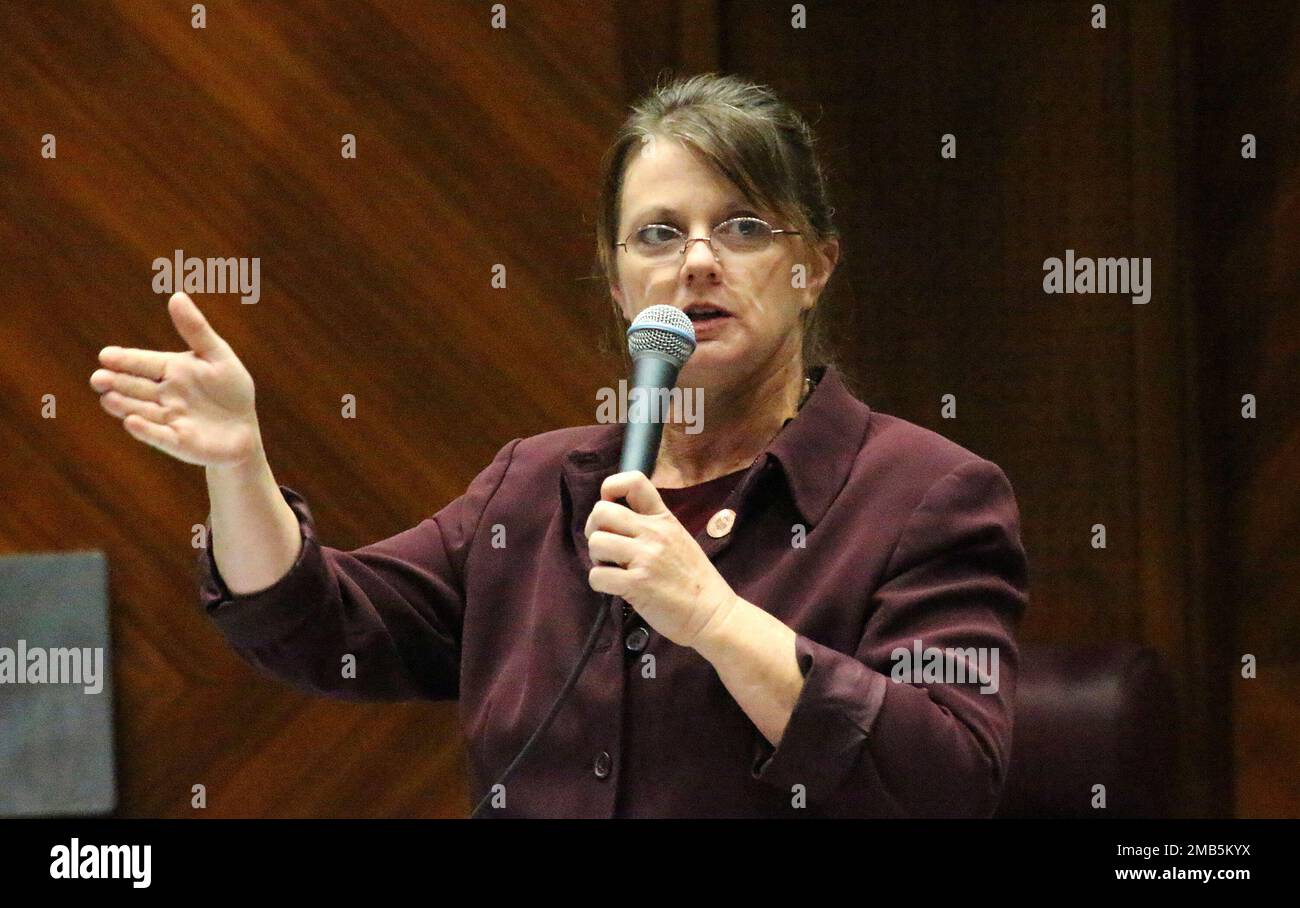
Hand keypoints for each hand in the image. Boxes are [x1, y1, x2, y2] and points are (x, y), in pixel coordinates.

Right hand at [90, 291, 261, 466]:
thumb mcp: (217, 356)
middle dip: (116, 383)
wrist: (243, 430)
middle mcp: (163, 395)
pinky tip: (132, 423)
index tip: (106, 356)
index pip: (143, 363)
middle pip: (135, 387)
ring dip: (124, 405)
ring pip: (141, 410)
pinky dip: (146, 430)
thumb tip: (176, 296)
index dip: (125, 360)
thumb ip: (196, 329)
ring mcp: (167, 419)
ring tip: (108, 397)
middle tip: (98, 378)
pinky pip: (160, 436)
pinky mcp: (177, 442)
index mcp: (170, 370)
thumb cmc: (230, 390)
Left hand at [584, 470, 739, 649]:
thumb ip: (651, 526)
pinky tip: (616, 588)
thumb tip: (615, 521)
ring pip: (596, 542)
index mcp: (664, 518)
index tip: (611, 508)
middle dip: (595, 530)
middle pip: (601, 511)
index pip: (634, 480)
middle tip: (606, 548)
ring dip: (597, 559)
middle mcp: (653, 533)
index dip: (611, 488)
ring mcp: (645, 557)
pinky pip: (597, 576)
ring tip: (613, 569)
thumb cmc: (693, 580)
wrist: (712, 613)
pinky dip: (600, 583)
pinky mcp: (637, 584)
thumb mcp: (678, 539)